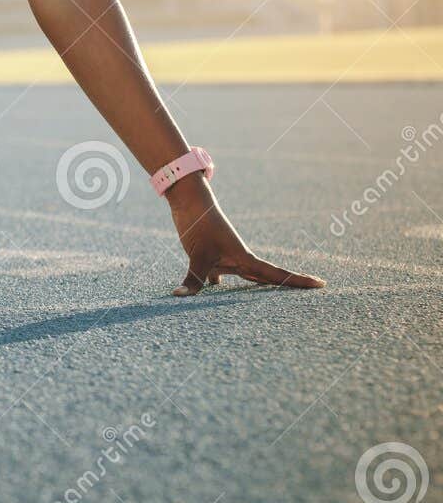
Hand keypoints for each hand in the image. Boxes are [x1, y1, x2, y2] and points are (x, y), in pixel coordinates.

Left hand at [166, 179, 325, 295]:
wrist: (188, 201)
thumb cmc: (199, 225)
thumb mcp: (197, 255)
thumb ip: (193, 280)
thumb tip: (179, 296)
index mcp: (244, 258)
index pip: (276, 274)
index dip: (298, 281)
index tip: (322, 283)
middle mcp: (239, 258)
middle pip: (267, 277)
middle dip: (286, 286)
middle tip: (312, 294)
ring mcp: (226, 256)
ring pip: (245, 277)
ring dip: (256, 288)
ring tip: (272, 301)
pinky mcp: (210, 255)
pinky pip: (219, 275)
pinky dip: (218, 286)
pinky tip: (215, 293)